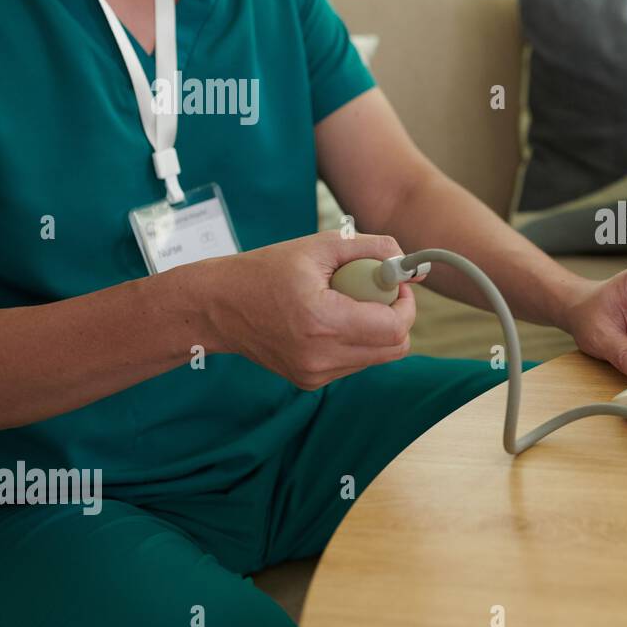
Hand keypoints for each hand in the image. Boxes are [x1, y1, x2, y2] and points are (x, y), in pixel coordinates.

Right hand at [204, 232, 416, 389]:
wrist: (216, 306)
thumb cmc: (266, 270)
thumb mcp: (320, 246)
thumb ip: (372, 249)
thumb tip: (411, 263)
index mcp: (323, 322)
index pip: (395, 328)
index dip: (406, 304)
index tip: (395, 283)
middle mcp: (321, 357)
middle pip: (395, 348)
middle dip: (397, 317)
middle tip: (377, 292)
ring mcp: (315, 374)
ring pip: (378, 357)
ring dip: (376, 329)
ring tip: (345, 303)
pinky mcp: (310, 380)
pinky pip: (355, 363)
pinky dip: (355, 341)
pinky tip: (329, 320)